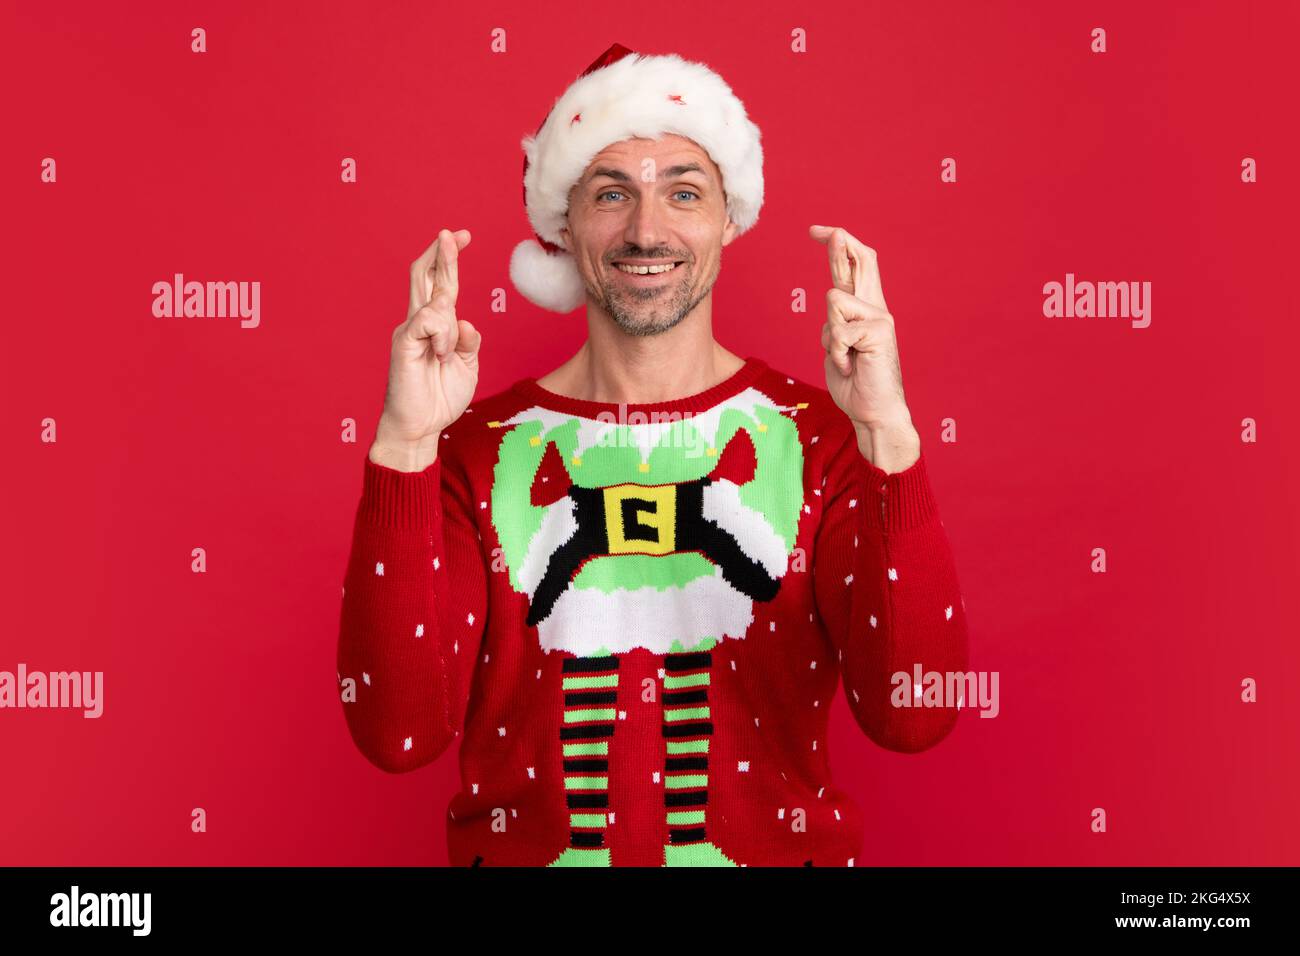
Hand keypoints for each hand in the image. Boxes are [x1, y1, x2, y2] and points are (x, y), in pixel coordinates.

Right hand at [370, 229, 481, 471]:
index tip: (462, 236)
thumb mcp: (467, 366)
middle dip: (442, 252)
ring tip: (445, 357)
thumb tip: (466, 321)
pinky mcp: (403, 342)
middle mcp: (419, 322)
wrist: (420, 427)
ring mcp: (409, 330)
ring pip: (436, 300)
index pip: (441, 283)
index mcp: (435, 326)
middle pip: (426, 275)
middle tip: (455, 233)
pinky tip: (440, 356)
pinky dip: (442, 336)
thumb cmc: (440, 398)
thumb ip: (469, 342)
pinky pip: (429, 320)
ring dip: (450, 323)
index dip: (449, 258)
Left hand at [810, 224, 912, 434]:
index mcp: (864, 309)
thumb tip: (833, 297)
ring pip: (834, 300)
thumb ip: (836, 321)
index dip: (839, 246)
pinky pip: (839, 330)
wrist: (872, 411)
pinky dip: (838, 353)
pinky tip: (851, 366)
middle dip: (839, 244)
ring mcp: (879, 317)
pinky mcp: (879, 331)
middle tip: (822, 230)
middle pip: (861, 261)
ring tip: (845, 357)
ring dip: (830, 334)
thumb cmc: (854, 382)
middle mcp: (875, 307)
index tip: (819, 231)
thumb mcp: (836, 345)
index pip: (856, 266)